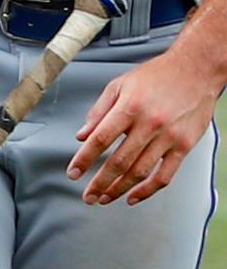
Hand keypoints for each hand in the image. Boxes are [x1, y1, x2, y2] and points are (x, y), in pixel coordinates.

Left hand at [69, 42, 225, 203]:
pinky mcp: (184, 146)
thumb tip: (81, 136)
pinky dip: (148, 190)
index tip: (73, 173)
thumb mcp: (119, 85)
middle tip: (87, 196)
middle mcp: (149, 124)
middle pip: (120, 161)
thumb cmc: (156, 76)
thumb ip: (99, 111)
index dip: (84, 159)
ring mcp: (169, 137)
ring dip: (120, 189)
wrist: (196, 70)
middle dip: (100, 182)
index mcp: (129, 108)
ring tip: (104, 198)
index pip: (100, 139)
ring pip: (141, 172)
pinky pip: (165, 175)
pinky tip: (133, 197)